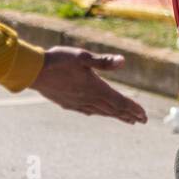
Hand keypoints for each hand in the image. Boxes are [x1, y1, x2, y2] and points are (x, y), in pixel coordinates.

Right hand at [29, 46, 146, 122]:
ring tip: (126, 119)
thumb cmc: (58, 60)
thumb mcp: (83, 57)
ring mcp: (77, 103)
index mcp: (95, 88)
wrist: (33, 71)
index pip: (119, 101)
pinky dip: (98, 113)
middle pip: (113, 109)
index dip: (133, 108)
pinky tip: (97, 113)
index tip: (144, 115)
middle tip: (142, 121)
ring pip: (101, 112)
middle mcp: (88, 99)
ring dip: (115, 116)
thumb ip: (103, 61)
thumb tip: (123, 61)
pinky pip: (87, 111)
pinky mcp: (67, 103)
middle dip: (128, 115)